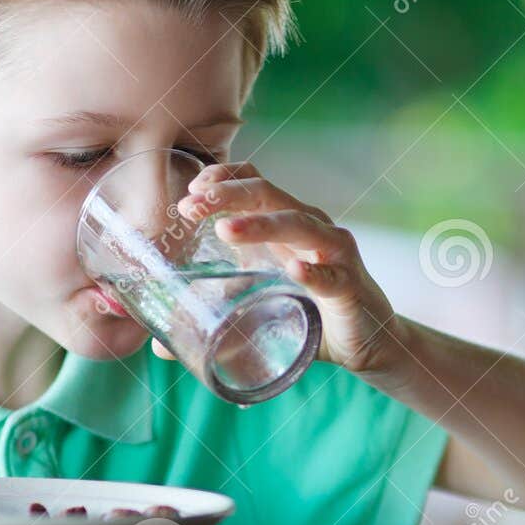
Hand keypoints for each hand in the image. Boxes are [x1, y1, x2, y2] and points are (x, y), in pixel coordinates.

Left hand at [161, 161, 407, 375]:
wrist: (366, 344)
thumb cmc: (310, 316)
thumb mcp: (256, 310)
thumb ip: (215, 318)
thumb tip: (158, 346)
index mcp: (285, 225)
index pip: (255, 182)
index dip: (223, 179)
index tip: (191, 193)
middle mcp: (311, 227)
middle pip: (269, 195)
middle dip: (229, 195)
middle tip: (193, 204)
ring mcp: (334, 253)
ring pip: (299, 225)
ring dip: (261, 225)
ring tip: (226, 230)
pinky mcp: (351, 286)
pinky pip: (332, 275)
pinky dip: (313, 272)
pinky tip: (295, 272)